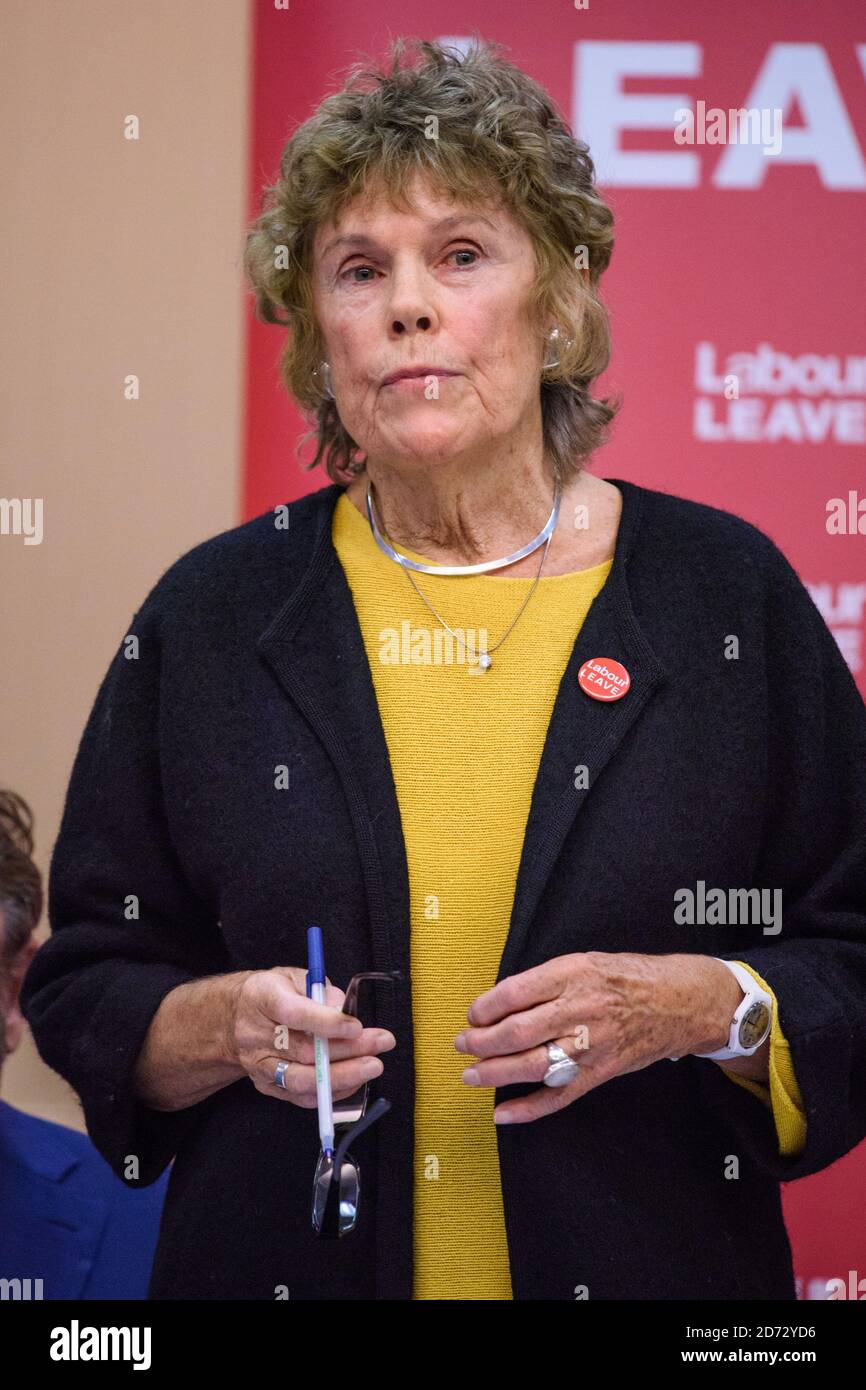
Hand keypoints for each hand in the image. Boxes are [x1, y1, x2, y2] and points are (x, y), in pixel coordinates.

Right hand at [229, 967, 395, 1106]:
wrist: (231, 1020)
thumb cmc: (270, 994)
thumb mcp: (293, 977)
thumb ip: (321, 990)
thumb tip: (345, 1010)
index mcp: (262, 999)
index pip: (293, 1014)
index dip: (326, 1023)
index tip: (356, 1027)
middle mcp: (256, 1035)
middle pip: (304, 1051)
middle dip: (348, 1051)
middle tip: (380, 1045)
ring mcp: (260, 1065)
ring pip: (302, 1080)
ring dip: (343, 1077)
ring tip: (372, 1067)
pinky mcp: (266, 1086)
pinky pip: (301, 1097)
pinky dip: (331, 1092)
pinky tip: (354, 1080)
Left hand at [454, 951, 740, 1123]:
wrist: (676, 1002)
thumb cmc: (625, 978)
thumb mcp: (584, 962)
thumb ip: (545, 981)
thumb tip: (499, 1003)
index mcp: (572, 975)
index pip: (514, 993)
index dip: (485, 1008)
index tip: (472, 1015)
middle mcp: (579, 1010)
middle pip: (518, 1032)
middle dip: (481, 1042)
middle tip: (462, 1044)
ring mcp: (590, 1045)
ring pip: (533, 1065)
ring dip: (495, 1073)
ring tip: (470, 1075)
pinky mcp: (599, 1072)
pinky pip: (559, 1095)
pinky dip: (528, 1109)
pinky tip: (502, 1113)